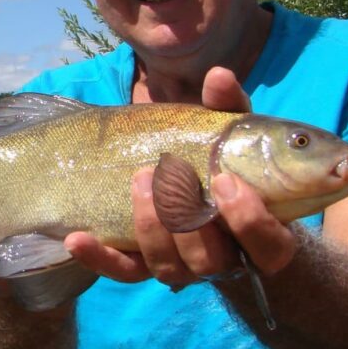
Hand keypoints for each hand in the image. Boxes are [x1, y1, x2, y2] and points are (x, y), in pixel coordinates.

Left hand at [65, 68, 296, 286]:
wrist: (194, 193)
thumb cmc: (224, 159)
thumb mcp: (230, 132)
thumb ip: (229, 108)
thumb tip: (218, 76)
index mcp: (262, 232)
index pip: (269, 246)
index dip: (250, 220)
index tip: (224, 180)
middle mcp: (225, 258)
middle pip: (210, 260)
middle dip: (186, 220)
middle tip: (167, 173)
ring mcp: (183, 266)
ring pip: (169, 267)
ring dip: (151, 227)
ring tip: (139, 181)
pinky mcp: (145, 266)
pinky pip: (124, 272)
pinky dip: (100, 258)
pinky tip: (78, 238)